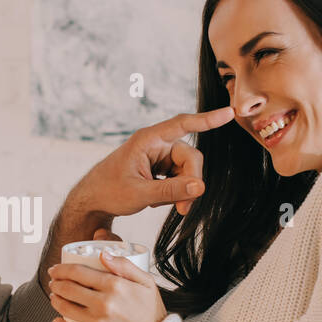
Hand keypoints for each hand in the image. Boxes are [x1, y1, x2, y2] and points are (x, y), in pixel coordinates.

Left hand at [47, 252, 167, 321]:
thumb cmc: (152, 312)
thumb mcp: (146, 282)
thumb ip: (125, 265)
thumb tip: (102, 254)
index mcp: (115, 286)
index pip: (78, 273)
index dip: (61, 270)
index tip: (55, 270)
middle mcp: (104, 304)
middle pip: (68, 289)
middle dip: (56, 283)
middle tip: (54, 282)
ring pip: (65, 308)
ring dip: (55, 300)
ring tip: (55, 297)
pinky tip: (57, 320)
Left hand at [66, 108, 234, 219]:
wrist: (92, 201)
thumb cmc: (108, 191)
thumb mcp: (139, 194)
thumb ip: (170, 191)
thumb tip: (200, 187)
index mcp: (148, 140)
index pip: (182, 124)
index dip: (207, 120)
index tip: (229, 113)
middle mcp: (156, 144)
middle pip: (189, 157)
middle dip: (190, 182)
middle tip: (184, 208)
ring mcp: (159, 157)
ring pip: (186, 171)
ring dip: (181, 191)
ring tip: (161, 205)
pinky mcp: (160, 169)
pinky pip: (179, 179)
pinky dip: (174, 193)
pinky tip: (156, 201)